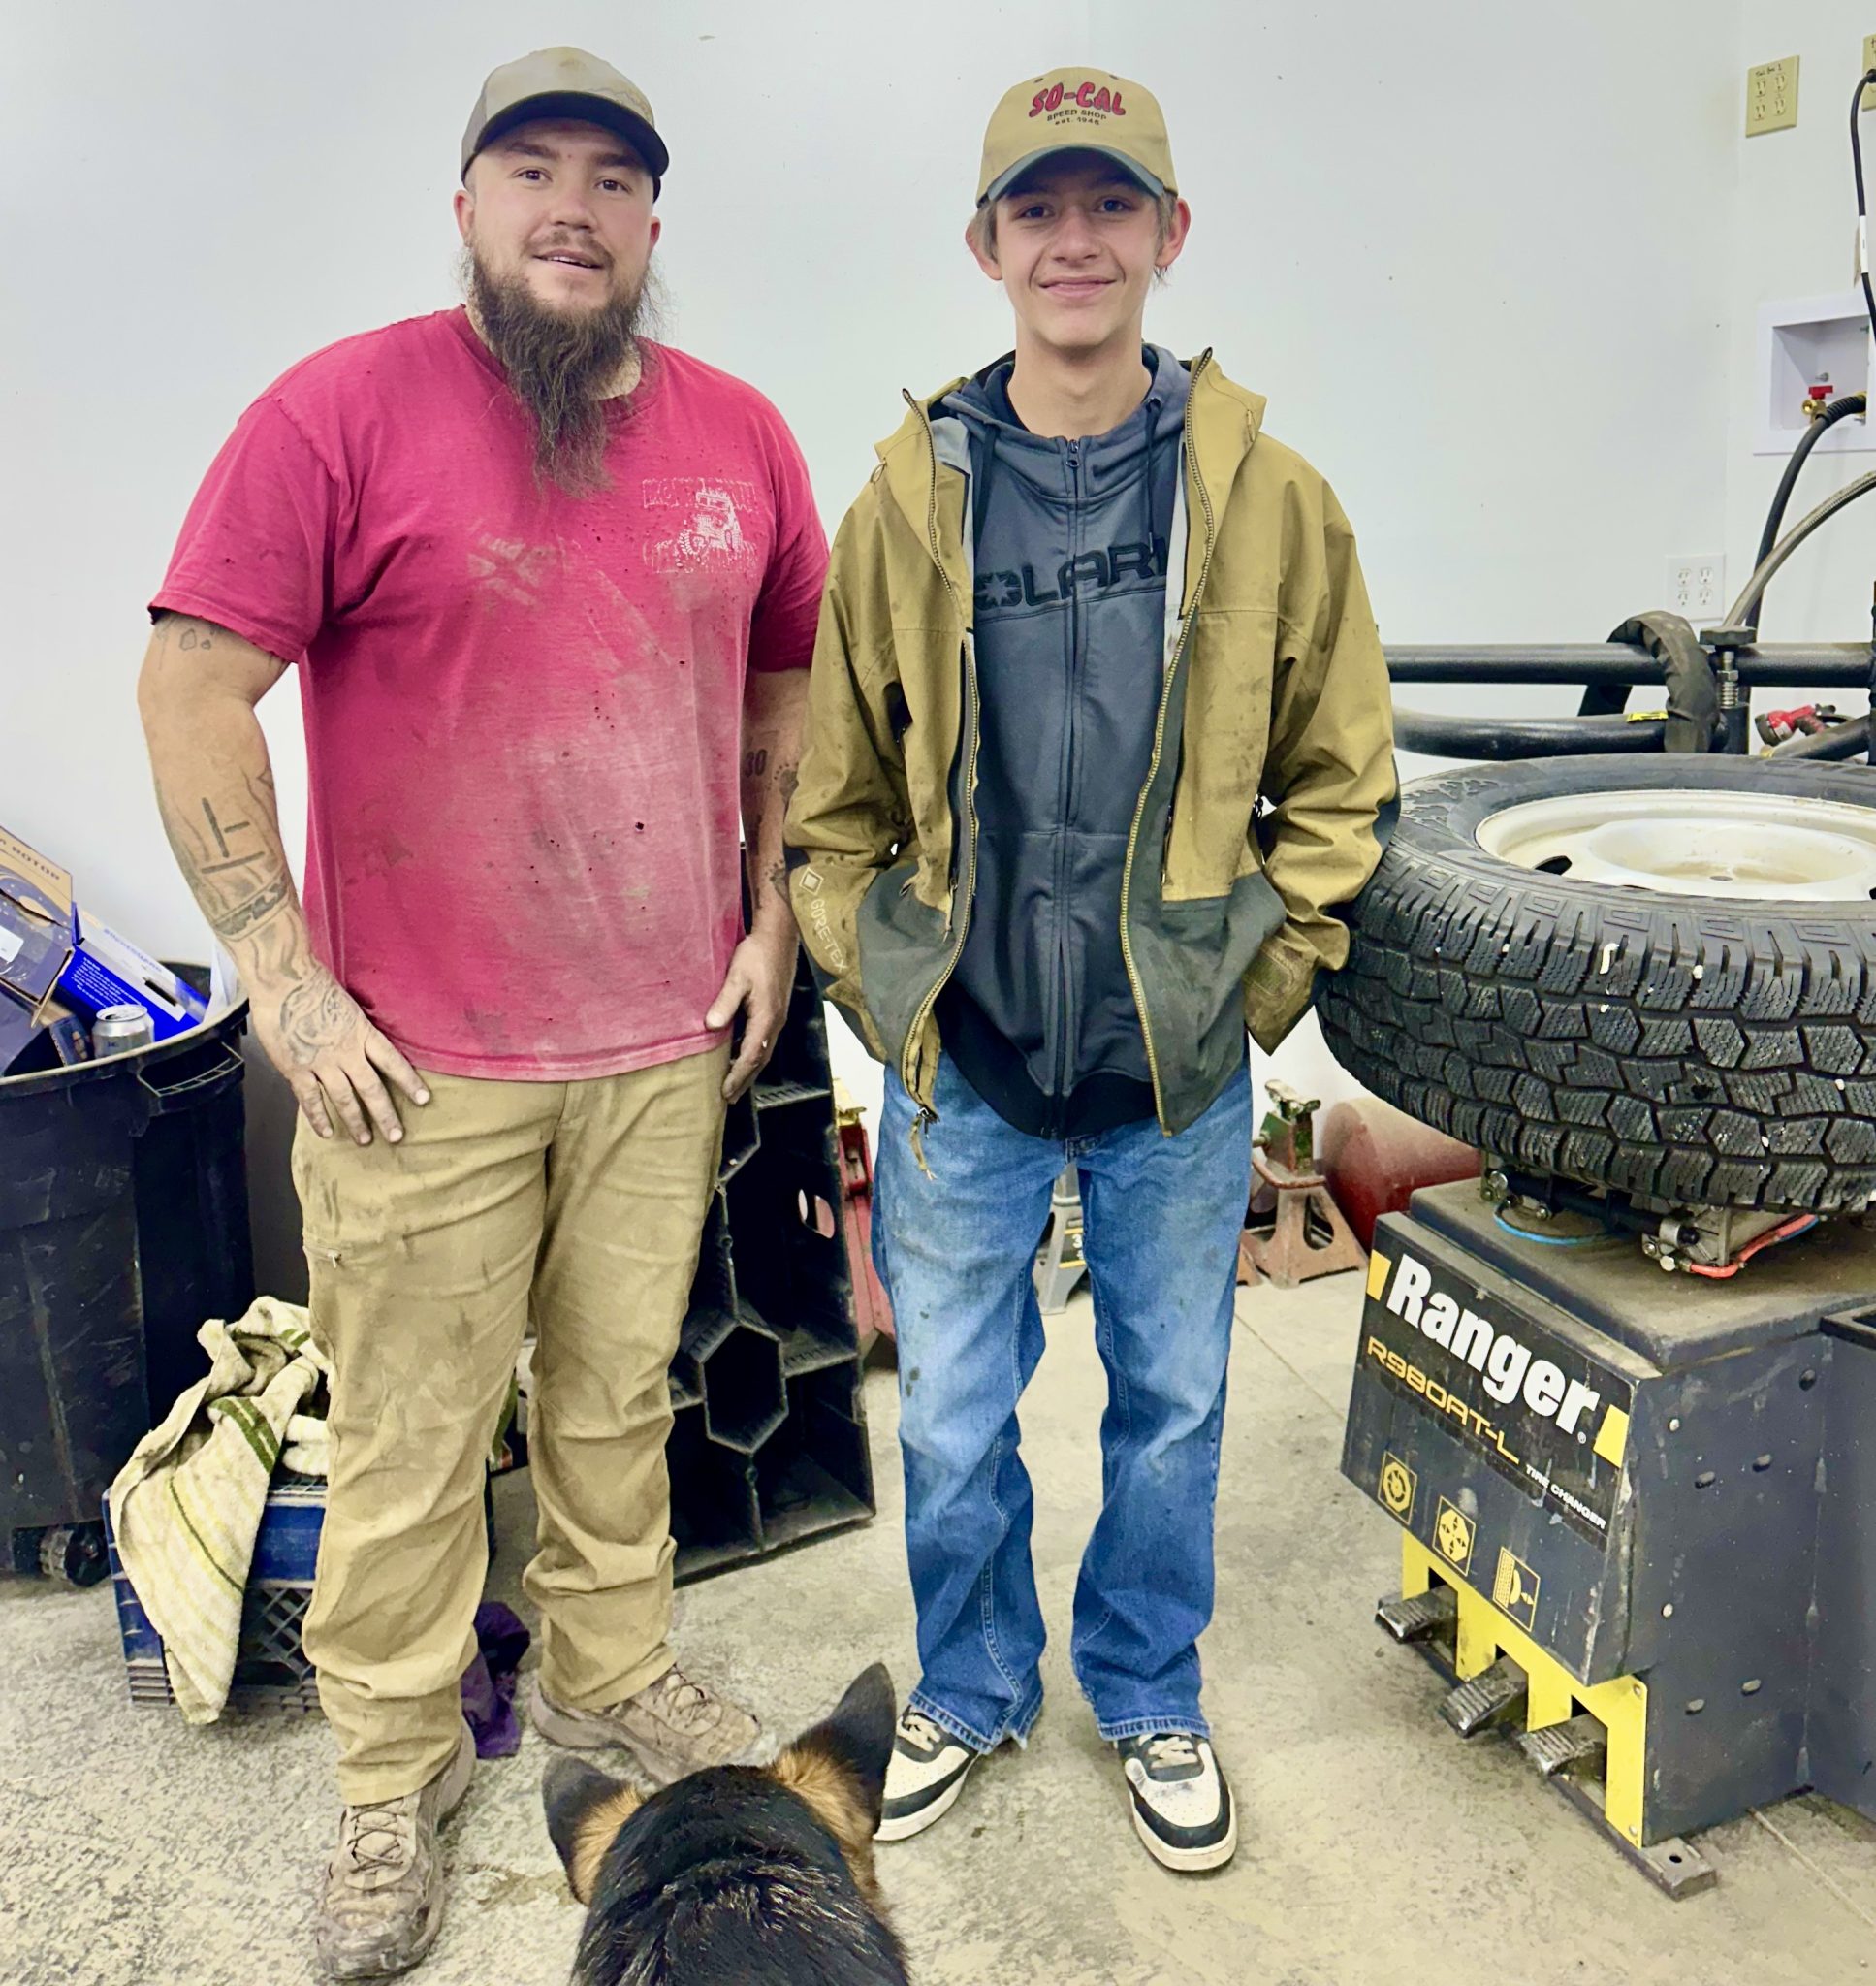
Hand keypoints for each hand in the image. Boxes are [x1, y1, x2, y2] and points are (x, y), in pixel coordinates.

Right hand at [251, 963, 429, 1143]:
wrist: (284, 981)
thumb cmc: (313, 983)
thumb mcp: (348, 1003)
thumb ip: (355, 1026)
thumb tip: (363, 1038)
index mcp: (362, 1032)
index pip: (393, 1062)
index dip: (409, 1082)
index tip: (423, 1099)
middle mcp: (346, 1052)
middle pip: (372, 1088)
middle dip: (385, 1114)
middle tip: (397, 1135)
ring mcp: (322, 1063)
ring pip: (344, 1099)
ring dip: (356, 1121)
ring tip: (366, 1140)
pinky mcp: (296, 1069)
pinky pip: (310, 1099)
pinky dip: (318, 1117)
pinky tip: (327, 1132)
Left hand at [706, 922, 798, 1101]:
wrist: (779, 936)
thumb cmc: (757, 954)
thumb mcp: (737, 977)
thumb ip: (725, 1002)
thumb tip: (711, 1026)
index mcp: (767, 1017)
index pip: (752, 1055)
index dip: (738, 1076)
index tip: (725, 1091)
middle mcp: (775, 1022)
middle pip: (761, 1059)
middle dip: (745, 1080)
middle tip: (729, 1098)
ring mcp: (777, 1016)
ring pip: (764, 1051)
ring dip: (750, 1069)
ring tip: (735, 1084)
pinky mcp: (775, 1010)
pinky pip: (764, 1040)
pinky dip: (753, 1054)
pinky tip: (743, 1055)